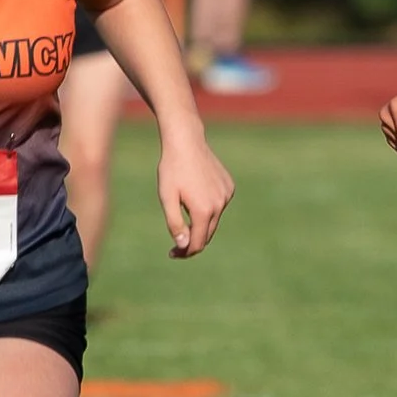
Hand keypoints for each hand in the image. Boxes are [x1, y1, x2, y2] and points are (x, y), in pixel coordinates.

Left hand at [156, 131, 232, 256]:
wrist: (186, 142)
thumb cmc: (172, 169)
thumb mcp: (167, 198)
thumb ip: (174, 224)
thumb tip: (184, 245)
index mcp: (203, 211)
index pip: (198, 243)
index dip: (185, 252)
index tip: (173, 254)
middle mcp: (219, 205)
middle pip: (207, 234)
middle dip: (193, 241)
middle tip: (176, 244)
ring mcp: (226, 195)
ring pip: (213, 219)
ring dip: (200, 223)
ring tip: (184, 211)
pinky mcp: (229, 187)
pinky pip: (218, 205)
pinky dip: (208, 208)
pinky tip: (196, 196)